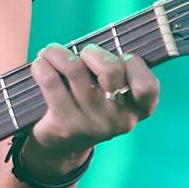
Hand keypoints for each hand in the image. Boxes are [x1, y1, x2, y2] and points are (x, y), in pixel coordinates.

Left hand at [19, 42, 159, 176]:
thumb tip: (100, 42)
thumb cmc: (92, 104)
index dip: (134, 63)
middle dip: (93, 52)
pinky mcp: (65, 124)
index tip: (122, 57)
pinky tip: (41, 63)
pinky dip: (43, 65)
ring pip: (75, 70)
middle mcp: (119, 120)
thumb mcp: (113, 94)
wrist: (64, 146)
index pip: (147, 85)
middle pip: (110, 70)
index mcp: (138, 110)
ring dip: (59, 53)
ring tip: (51, 51)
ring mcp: (92, 124)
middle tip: (83, 53)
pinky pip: (51, 81)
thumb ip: (117, 70)